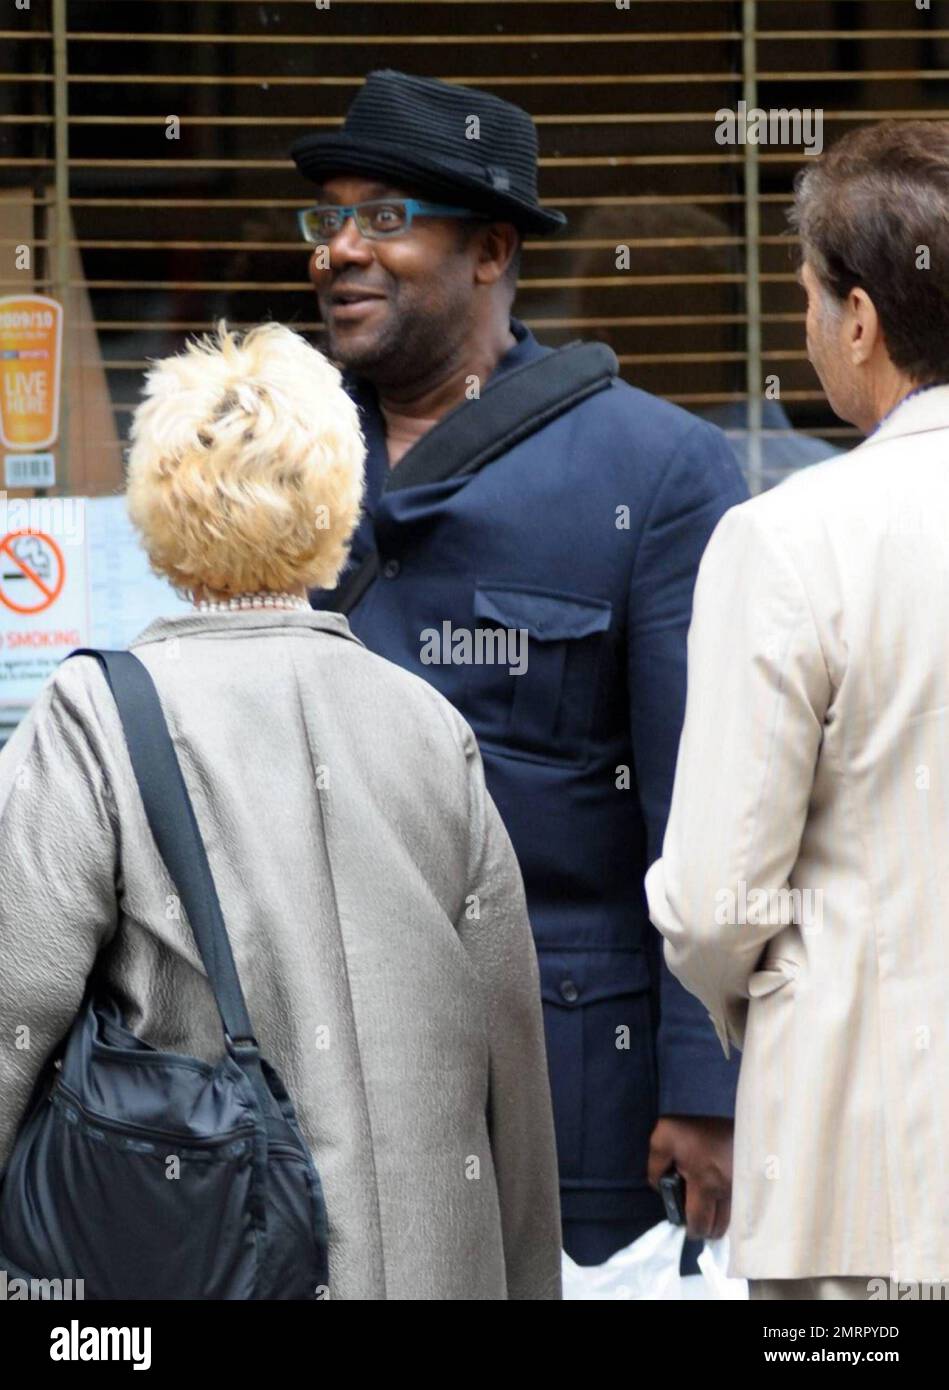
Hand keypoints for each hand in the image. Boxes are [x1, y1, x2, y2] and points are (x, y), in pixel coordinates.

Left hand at [647, 1114, 733, 1240]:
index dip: (691, 1229)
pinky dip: (732, 1207)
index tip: (686, 1224)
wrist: (725, 1104)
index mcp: (705, 1183)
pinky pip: (742, 1205)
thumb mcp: (664, 1137)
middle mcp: (728, 1190)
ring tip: (708, 1204)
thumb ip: (655, 1166)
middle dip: (706, 1227)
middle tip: (696, 1213)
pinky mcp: (752, 1178)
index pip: (700, 1223)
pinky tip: (722, 1195)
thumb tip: (659, 1187)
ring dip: (720, 1218)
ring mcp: (743, 1185)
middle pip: (720, 1228)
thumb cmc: (693, 1123)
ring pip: (733, 1219)